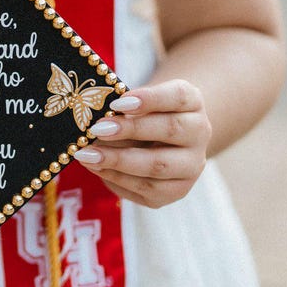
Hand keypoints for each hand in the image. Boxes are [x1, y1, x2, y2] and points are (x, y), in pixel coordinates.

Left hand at [72, 79, 211, 208]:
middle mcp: (200, 134)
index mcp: (193, 103)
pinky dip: (116, 178)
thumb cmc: (142, 114)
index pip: (178, 96)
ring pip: (158, 165)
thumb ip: (123, 107)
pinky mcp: (176, 191)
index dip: (149, 99)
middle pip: (170, 129)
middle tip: (97, 129)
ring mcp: (191, 165)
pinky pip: (146, 188)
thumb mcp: (137, 101)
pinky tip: (95, 168)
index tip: (117, 103)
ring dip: (117, 160)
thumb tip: (95, 121)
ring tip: (86, 154)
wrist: (158, 140)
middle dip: (130, 130)